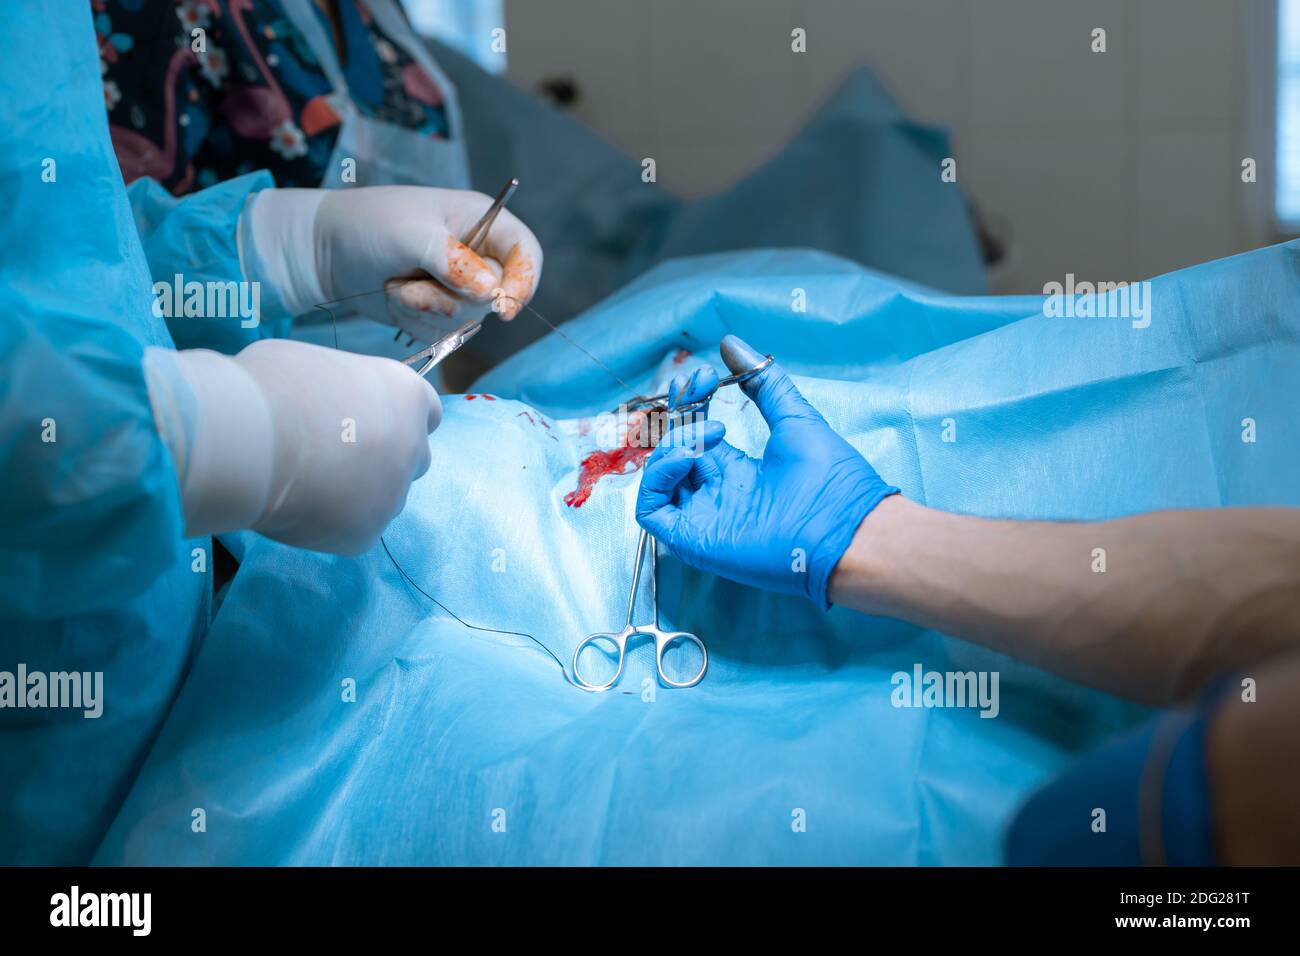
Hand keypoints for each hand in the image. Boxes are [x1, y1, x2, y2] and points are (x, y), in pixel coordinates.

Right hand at [147, 339, 440, 553]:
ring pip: (382, 499)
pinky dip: (328, 524)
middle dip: (383, 461)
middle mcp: (412, 447)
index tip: (372, 425)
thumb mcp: (315, 367)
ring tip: (304, 482)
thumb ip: (342, 392)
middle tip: (335, 457)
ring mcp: (393, 495)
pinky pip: (351, 530)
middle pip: (411, 459)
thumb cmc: (271, 388)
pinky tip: (294, 507)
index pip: (427, 414)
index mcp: (406, 395)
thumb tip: (326, 406)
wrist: (247, 442)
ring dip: (356, 494)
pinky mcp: (365, 534)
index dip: (400, 420)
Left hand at [241, 186, 542, 339]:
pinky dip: (417, 321)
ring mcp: (457, 284)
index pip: (525, 253)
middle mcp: (475, 253)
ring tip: (397, 285)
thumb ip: (455, 263)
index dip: (524, 281)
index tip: (504, 307)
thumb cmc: (367, 226)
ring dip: (428, 309)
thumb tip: (492, 294)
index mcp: (480, 221)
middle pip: (497, 294)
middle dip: (452, 297)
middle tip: (413, 283)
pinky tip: (395, 298)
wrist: (321, 252)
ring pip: (469, 317)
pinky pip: (446, 331)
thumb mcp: (412, 235)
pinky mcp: (437, 309)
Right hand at [636, 336, 898, 605]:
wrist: (848, 529)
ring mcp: (704, 518)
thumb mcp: (794, 418)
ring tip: (708, 430)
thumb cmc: (831, 479)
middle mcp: (717, 495)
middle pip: (674, 454)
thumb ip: (762, 382)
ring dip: (670, 444)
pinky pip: (652, 510)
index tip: (704, 376)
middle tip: (698, 389)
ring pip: (659, 480)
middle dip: (679, 416)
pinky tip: (690, 455)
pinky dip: (659, 476)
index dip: (691, 403)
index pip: (696, 436)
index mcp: (739, 473)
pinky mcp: (694, 540)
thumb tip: (730, 343)